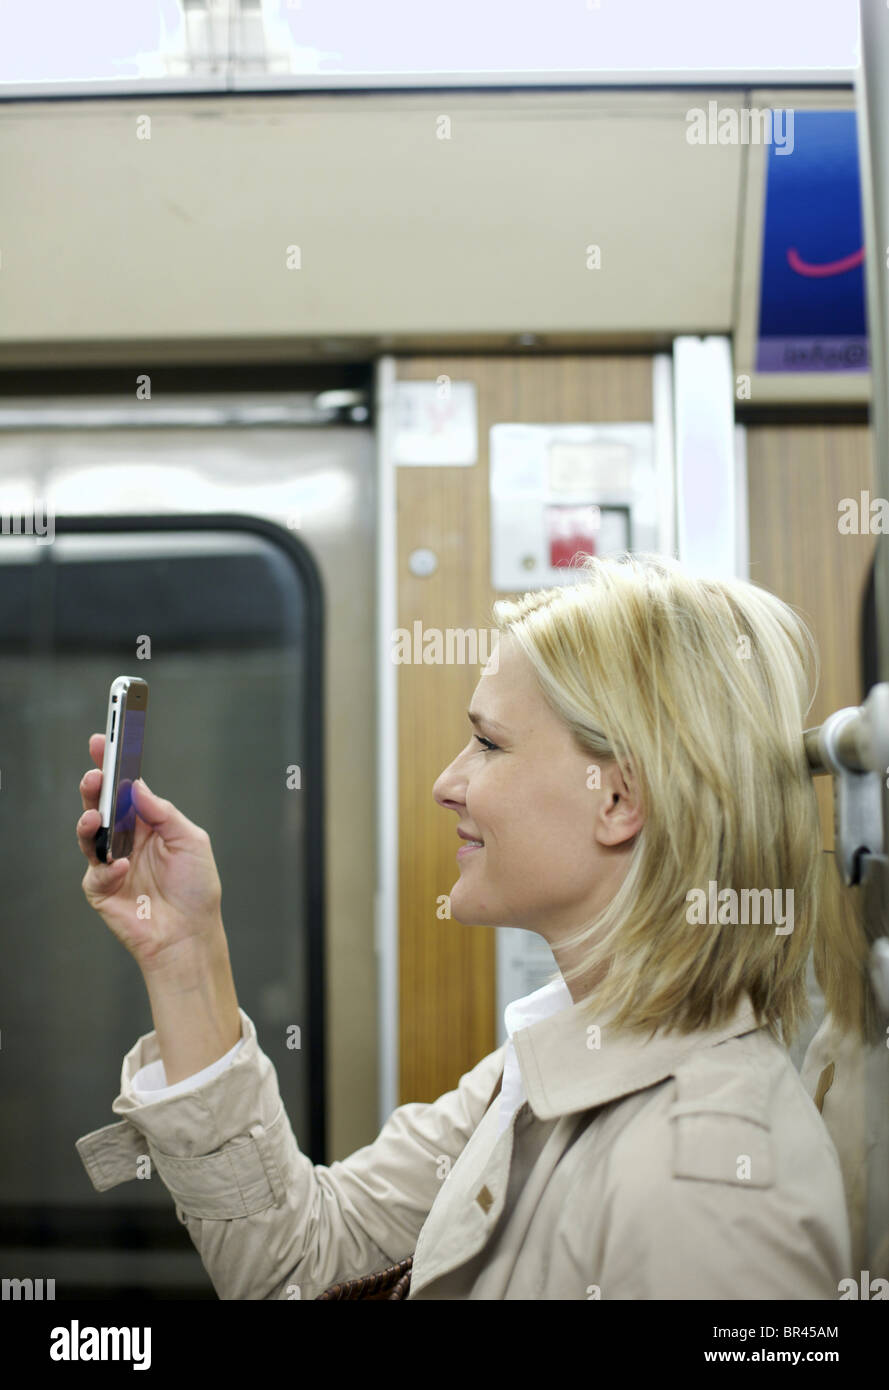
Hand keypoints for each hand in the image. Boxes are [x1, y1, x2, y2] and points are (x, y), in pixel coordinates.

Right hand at [76, 733, 223, 974]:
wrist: (190, 934)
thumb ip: (164, 812)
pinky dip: (106, 868)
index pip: (125, 789)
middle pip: (101, 806)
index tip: (105, 742)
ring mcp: (110, 864)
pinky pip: (95, 873)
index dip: (113, 765)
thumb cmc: (196, 888)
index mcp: (148, 823)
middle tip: (95, 775)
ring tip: (94, 815)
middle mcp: (126, 839)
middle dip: (94, 788)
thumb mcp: (192, 841)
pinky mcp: (101, 890)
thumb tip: (138, 787)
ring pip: (88, 835)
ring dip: (89, 821)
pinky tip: (121, 866)